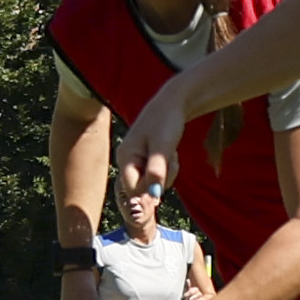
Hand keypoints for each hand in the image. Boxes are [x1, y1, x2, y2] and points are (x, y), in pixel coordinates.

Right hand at [114, 84, 192, 203]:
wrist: (174, 102)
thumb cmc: (166, 122)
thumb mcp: (162, 149)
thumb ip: (156, 173)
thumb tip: (153, 197)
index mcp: (125, 157)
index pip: (132, 189)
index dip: (148, 193)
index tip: (165, 184)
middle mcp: (126, 160)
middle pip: (142, 187)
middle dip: (159, 179)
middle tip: (170, 161)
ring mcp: (135, 159)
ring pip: (151, 181)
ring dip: (165, 173)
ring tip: (171, 154)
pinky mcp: (145, 158)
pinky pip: (156, 173)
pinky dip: (166, 168)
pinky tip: (170, 153)